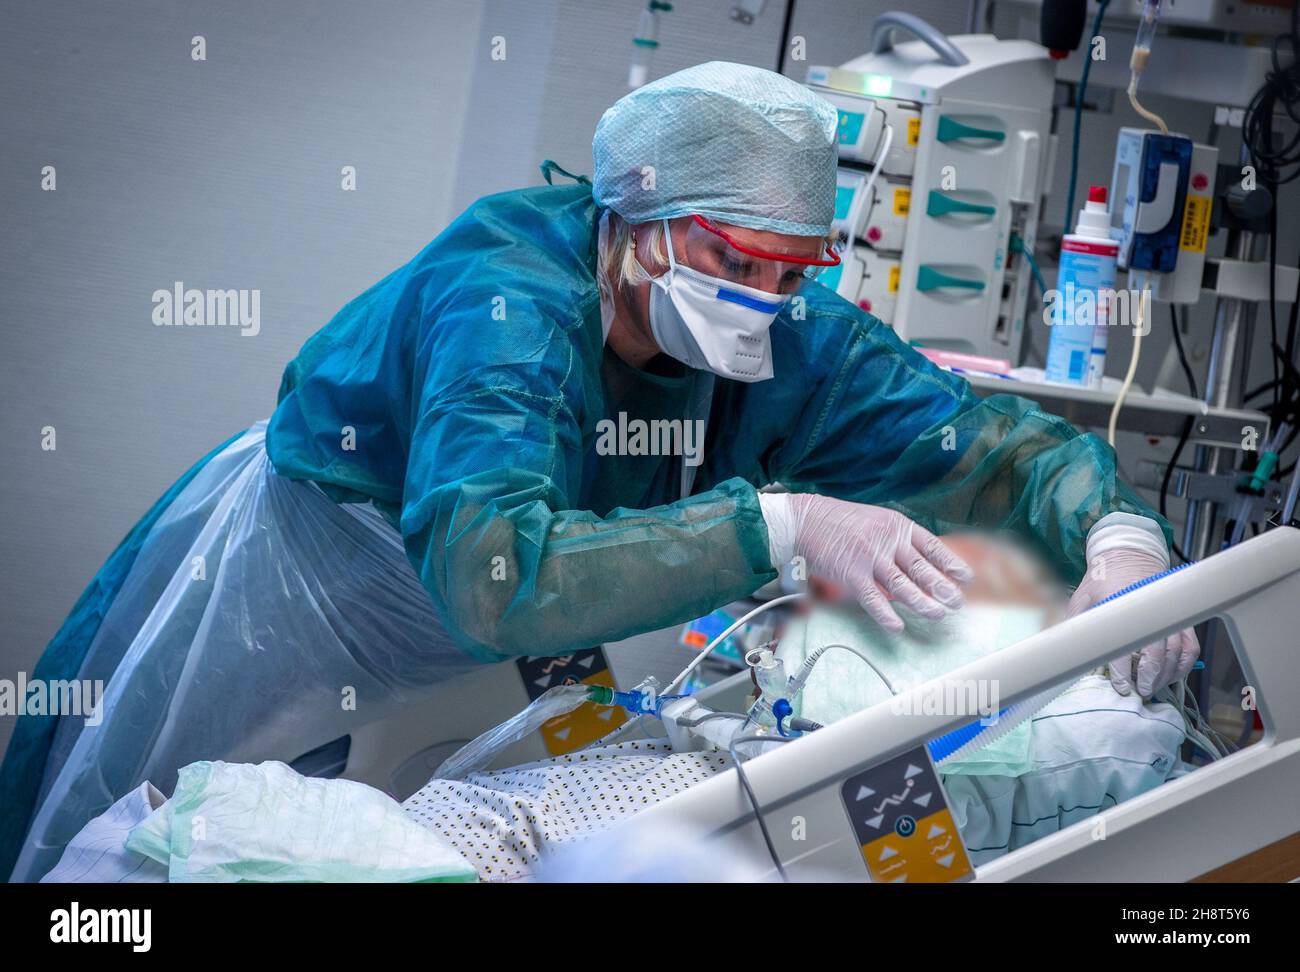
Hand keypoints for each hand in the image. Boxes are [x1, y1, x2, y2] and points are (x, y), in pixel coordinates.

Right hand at [760, 493, 972, 632]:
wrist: (804, 520)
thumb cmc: (840, 523)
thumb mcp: (876, 522)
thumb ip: (897, 542)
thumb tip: (918, 570)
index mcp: (897, 526)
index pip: (932, 546)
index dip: (951, 563)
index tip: (965, 578)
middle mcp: (887, 540)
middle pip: (922, 568)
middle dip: (942, 587)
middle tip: (956, 602)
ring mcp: (869, 557)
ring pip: (903, 585)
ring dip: (922, 602)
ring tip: (937, 614)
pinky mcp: (851, 573)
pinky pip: (873, 598)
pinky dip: (886, 614)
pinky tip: (898, 625)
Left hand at [1068, 547, 1199, 697]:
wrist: (1128, 555)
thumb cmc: (1102, 580)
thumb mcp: (1081, 597)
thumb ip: (1074, 623)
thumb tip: (1062, 650)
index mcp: (1120, 605)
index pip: (1124, 645)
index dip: (1122, 671)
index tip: (1122, 687)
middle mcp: (1149, 610)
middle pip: (1155, 654)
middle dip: (1147, 678)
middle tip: (1139, 692)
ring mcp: (1168, 614)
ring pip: (1175, 654)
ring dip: (1165, 676)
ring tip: (1151, 687)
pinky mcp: (1179, 617)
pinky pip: (1189, 647)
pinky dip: (1182, 665)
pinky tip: (1170, 675)